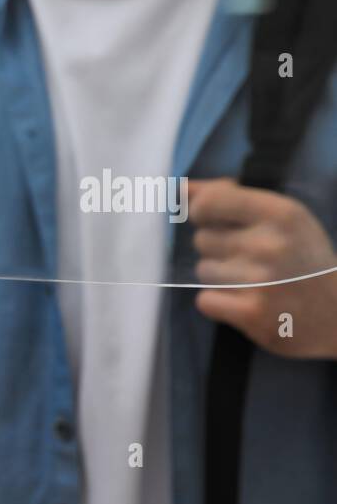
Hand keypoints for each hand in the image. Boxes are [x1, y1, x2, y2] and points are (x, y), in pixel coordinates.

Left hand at [190, 178, 336, 358]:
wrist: (336, 314)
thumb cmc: (303, 260)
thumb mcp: (282, 218)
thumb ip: (231, 197)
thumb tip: (183, 189)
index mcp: (281, 213)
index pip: (209, 202)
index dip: (201, 212)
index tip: (212, 220)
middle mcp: (270, 244)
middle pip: (202, 239)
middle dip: (217, 249)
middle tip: (250, 260)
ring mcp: (261, 280)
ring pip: (202, 270)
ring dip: (219, 278)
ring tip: (252, 282)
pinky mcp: (252, 312)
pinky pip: (204, 300)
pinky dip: (218, 303)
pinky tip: (245, 302)